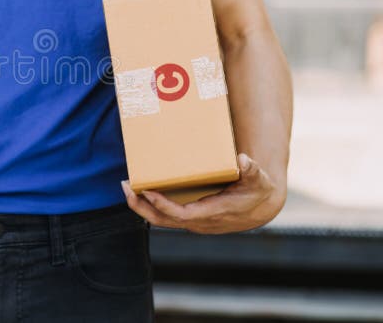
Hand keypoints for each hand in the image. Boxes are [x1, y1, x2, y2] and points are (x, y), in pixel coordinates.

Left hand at [121, 153, 284, 233]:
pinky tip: (140, 189)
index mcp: (212, 213)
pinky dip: (149, 204)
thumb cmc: (257, 191)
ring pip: (160, 219)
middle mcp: (199, 221)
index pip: (181, 215)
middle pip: (162, 220)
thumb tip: (244, 161)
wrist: (259, 207)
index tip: (146, 190)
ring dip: (140, 205)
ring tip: (126, 186)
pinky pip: (164, 215)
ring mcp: (192, 221)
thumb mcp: (259, 180)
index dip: (162, 205)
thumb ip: (252, 171)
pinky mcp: (189, 217)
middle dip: (140, 206)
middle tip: (125, 186)